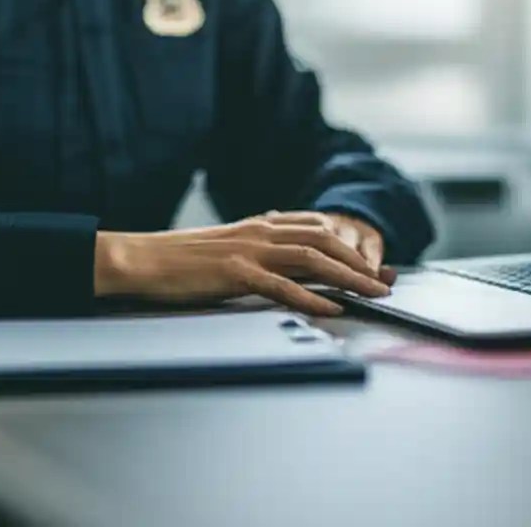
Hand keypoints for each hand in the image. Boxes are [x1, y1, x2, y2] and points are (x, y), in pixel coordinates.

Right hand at [92, 215, 392, 315]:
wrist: (142, 259)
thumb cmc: (180, 258)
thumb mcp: (226, 242)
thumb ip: (256, 241)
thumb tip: (280, 241)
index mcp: (260, 224)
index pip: (318, 226)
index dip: (351, 243)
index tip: (376, 262)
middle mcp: (261, 231)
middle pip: (325, 240)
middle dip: (361, 261)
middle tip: (388, 282)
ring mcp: (249, 250)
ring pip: (312, 259)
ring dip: (348, 277)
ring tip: (373, 294)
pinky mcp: (236, 273)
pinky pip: (283, 286)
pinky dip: (312, 297)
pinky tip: (332, 308)